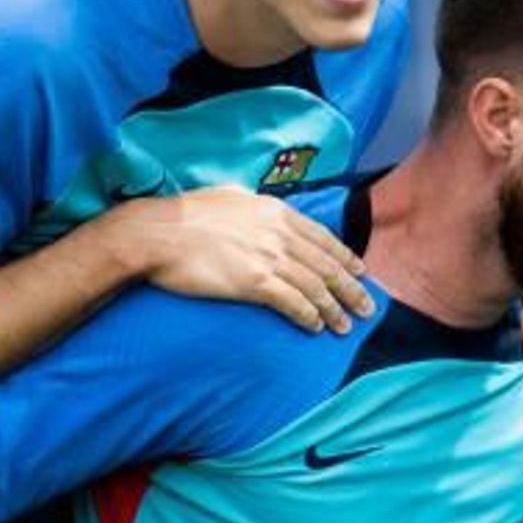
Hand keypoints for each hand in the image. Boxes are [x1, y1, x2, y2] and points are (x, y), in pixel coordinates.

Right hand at [118, 187, 374, 333]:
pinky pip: (293, 302)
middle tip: (367, 307)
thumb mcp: (226, 196)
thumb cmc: (183, 216)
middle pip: (326, 264)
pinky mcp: (255, 281)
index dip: (345, 257)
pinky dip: (309, 315)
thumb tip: (257, 204)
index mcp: (274, 211)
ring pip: (315, 286)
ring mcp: (268, 256)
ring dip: (334, 309)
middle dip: (351, 288)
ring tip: (345, 325)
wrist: (155, 234)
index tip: (360, 272)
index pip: (322, 237)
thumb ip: (250, 203)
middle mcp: (278, 232)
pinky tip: (316, 327)